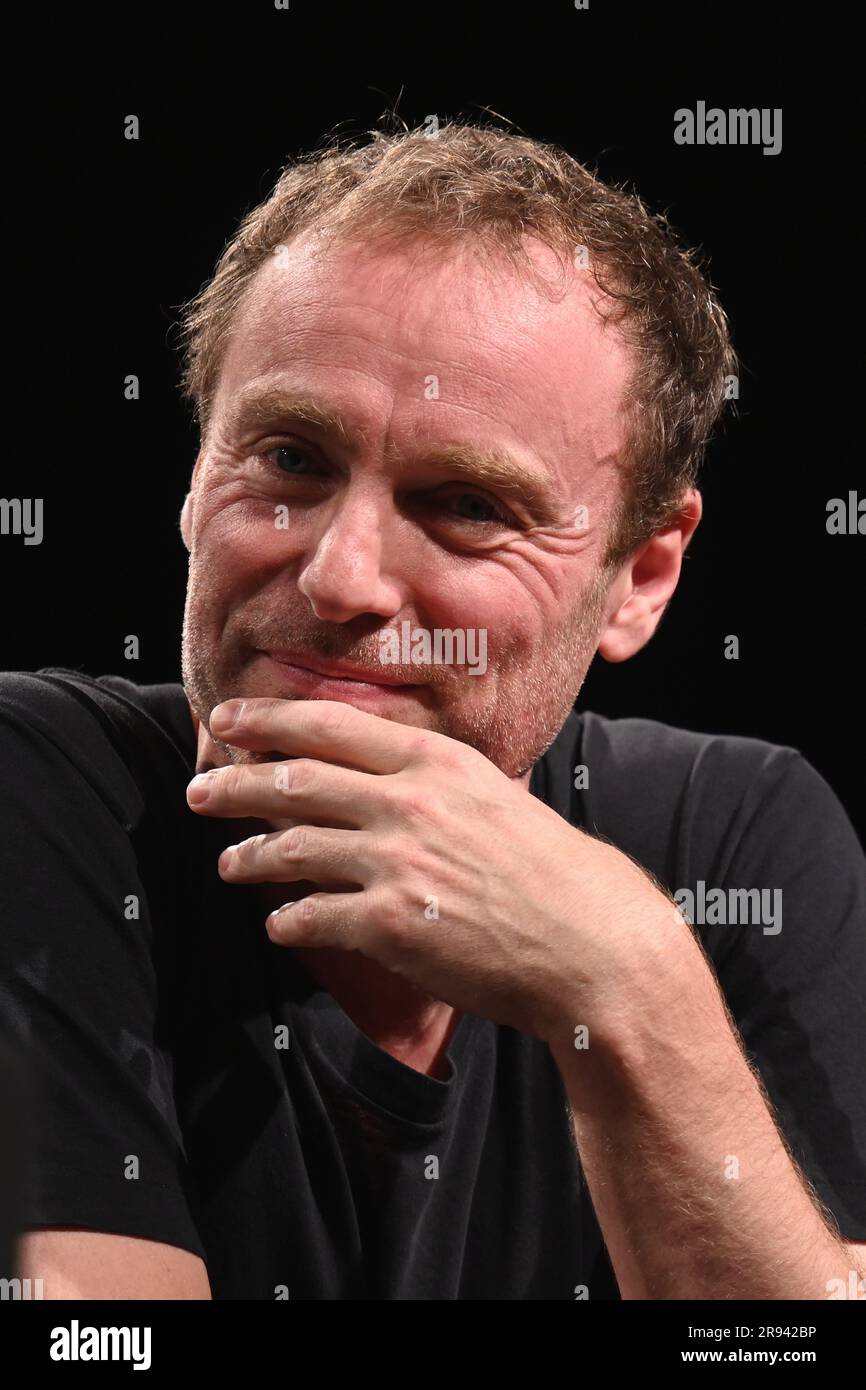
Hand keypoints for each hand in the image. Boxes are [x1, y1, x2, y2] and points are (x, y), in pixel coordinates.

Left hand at [186, 697, 675, 1041]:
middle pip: (294, 780)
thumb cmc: (554, 873)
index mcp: (437, 762)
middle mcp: (409, 802)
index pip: (330, 725)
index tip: (228, 717)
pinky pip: (311, 916)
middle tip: (198, 790)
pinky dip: (287, 920)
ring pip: (290, 848)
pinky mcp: (390, 925)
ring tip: (228, 862)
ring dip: (249, 855)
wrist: (592, 943)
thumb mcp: (496, 799)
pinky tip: (280, 924)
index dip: (268, 719)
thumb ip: (434, 783)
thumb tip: (377, 781)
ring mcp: (396, 862)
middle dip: (233, 783)